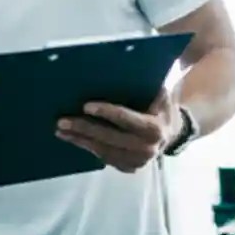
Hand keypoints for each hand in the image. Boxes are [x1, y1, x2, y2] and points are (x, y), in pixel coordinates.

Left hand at [56, 88, 181, 172]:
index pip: (126, 119)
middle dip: (84, 129)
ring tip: (61, 131)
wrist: (173, 133)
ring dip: (80, 141)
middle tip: (62, 122)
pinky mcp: (130, 168)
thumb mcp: (161, 93)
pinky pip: (106, 158)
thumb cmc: (161, 107)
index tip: (85, 106)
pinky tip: (74, 138)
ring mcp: (138, 161)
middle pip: (109, 138)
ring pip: (104, 151)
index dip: (106, 112)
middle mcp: (147, 149)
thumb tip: (121, 66)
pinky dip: (89, 148)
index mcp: (154, 128)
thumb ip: (147, 84)